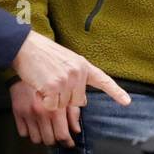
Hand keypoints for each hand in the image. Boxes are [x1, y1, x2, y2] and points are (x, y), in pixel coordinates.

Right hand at [10, 29, 129, 110]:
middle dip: (65, 98)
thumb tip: (81, 101)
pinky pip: (52, 106)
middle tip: (53, 83)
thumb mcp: (66, 61)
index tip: (127, 102)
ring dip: (53, 99)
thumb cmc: (42, 55)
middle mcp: (78, 73)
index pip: (103, 80)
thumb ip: (77, 77)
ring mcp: (67, 80)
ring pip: (64, 105)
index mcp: (83, 65)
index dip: (116, 92)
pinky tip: (40, 88)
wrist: (25, 47)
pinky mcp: (54, 87)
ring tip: (45, 82)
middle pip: (78, 101)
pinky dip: (45, 102)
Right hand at [10, 80, 81, 146]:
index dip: (67, 142)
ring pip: (36, 140)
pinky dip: (29, 132)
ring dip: (42, 137)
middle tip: (57, 134)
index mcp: (56, 107)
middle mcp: (41, 112)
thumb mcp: (67, 91)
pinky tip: (34, 124)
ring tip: (46, 129)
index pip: (62, 135)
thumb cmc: (51, 76)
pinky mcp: (17, 112)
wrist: (29, 62)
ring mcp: (28, 113)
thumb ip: (73, 111)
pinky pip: (23, 133)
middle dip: (55, 140)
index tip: (69, 143)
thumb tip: (76, 130)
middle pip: (49, 140)